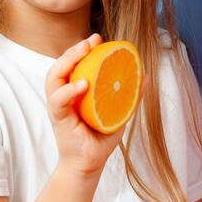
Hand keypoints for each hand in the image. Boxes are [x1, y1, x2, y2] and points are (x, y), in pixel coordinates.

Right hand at [47, 34, 135, 176]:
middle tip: (91, 40)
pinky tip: (83, 84)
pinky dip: (69, 90)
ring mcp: (59, 106)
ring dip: (67, 62)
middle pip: (61, 66)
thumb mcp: (119, 112)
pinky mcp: (58, 118)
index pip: (74, 65)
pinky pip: (59, 100)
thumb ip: (130, 94)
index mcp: (75, 91)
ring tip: (84, 52)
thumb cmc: (101, 136)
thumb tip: (147, 75)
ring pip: (54, 78)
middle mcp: (64, 95)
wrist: (90, 163)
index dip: (82, 49)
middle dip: (74, 49)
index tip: (98, 38)